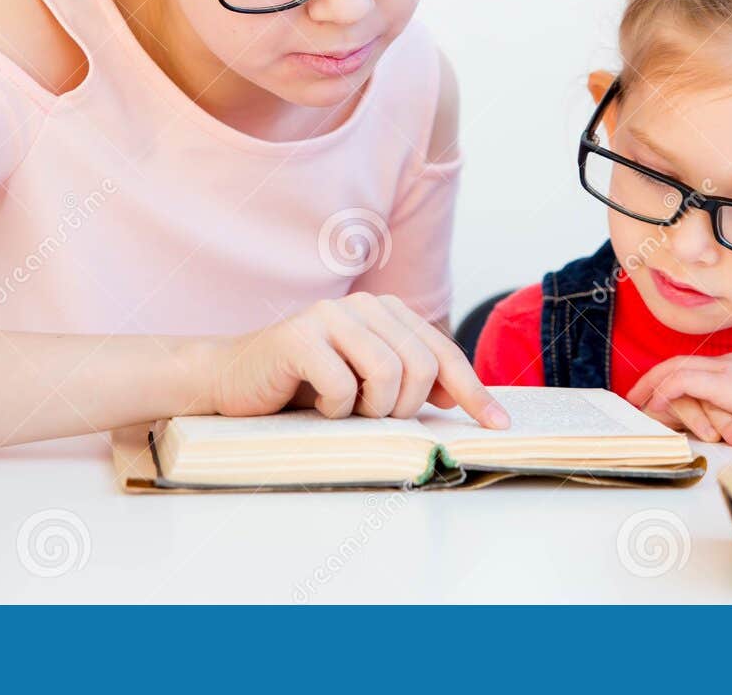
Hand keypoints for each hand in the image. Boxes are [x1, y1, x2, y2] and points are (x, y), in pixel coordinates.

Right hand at [208, 292, 509, 428]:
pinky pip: (342, 385)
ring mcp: (329, 316)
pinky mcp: (298, 336)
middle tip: (375, 419)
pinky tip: (315, 405)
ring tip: (345, 412)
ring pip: (388, 373)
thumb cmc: (303, 388)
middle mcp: (363, 305)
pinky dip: (334, 409)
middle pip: (421, 365)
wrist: (232, 382)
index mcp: (386, 312)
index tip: (499, 425)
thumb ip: (410, 381)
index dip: (474, 391)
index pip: (444, 352)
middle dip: (406, 407)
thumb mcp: (366, 385)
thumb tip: (464, 399)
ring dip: (371, 410)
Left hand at [627, 353, 731, 443]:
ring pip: (676, 368)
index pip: (699, 368)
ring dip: (652, 386)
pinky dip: (664, 392)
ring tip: (636, 404)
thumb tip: (729, 432)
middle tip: (634, 397)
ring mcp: (729, 369)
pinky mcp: (726, 382)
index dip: (674, 379)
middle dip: (653, 379)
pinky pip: (681, 381)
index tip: (657, 395)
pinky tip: (654, 406)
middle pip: (680, 362)